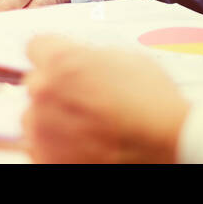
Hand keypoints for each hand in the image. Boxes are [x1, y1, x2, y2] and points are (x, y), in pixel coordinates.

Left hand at [22, 35, 189, 163]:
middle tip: (87, 97)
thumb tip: (79, 60)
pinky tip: (86, 142)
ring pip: (35, 117)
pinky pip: (39, 145)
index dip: (54, 52)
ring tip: (89, 125)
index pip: (36, 45)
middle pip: (36, 82)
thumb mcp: (126, 58)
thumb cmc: (152, 101)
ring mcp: (41, 130)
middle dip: (56, 87)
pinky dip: (57, 144)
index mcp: (62, 62)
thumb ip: (90, 56)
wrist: (167, 142)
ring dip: (54, 118)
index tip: (64, 62)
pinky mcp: (44, 158)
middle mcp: (43, 93)